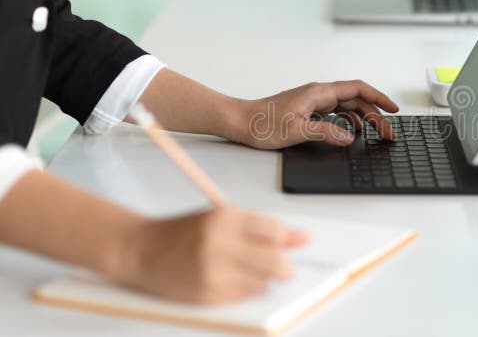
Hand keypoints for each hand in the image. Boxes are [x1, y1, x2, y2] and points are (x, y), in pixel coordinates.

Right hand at [116, 206, 308, 303]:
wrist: (138, 249)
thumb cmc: (181, 232)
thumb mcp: (221, 218)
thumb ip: (262, 228)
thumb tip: (302, 238)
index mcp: (223, 219)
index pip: (275, 232)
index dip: (286, 240)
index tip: (291, 244)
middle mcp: (217, 244)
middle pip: (275, 262)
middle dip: (285, 267)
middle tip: (284, 268)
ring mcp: (211, 272)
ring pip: (262, 282)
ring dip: (262, 279)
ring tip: (245, 269)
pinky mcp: (205, 294)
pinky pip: (243, 297)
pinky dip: (245, 290)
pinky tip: (231, 279)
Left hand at [235, 80, 399, 149]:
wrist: (240, 121)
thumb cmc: (262, 124)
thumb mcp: (296, 131)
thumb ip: (325, 132)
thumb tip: (349, 136)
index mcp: (318, 92)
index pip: (357, 89)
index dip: (378, 97)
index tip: (393, 108)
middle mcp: (318, 94)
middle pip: (356, 100)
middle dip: (376, 114)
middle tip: (389, 132)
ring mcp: (313, 101)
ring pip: (348, 107)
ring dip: (364, 118)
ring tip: (377, 133)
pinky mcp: (308, 110)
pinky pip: (336, 113)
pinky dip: (350, 121)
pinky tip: (354, 131)